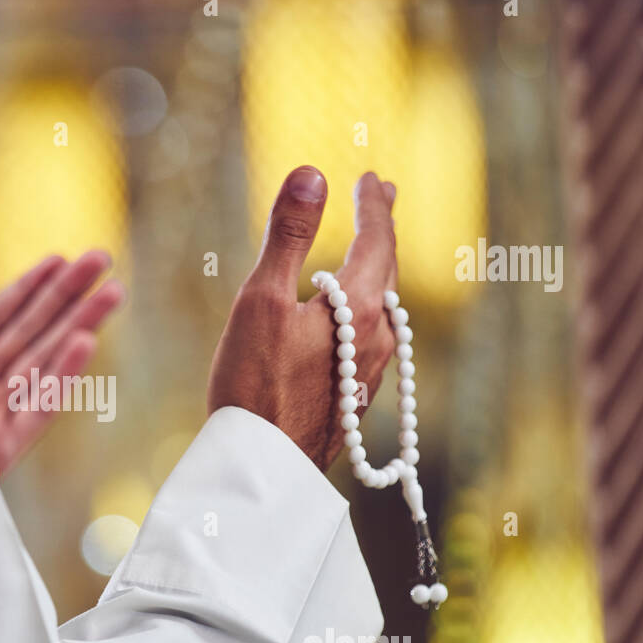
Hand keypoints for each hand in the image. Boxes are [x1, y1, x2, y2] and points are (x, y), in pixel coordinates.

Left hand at [0, 251, 123, 475]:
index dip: (26, 288)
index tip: (58, 258)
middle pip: (29, 334)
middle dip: (67, 295)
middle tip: (103, 257)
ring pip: (42, 362)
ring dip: (79, 324)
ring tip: (113, 291)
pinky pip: (36, 410)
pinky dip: (61, 377)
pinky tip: (86, 345)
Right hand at [207, 167, 398, 470]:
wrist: (263, 469)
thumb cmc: (254, 385)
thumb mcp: (260, 300)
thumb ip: (287, 236)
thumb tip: (311, 174)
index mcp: (362, 308)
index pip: (377, 239)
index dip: (373, 204)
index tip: (369, 177)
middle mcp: (380, 339)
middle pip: (388, 272)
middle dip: (382, 230)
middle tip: (381, 196)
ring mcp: (371, 372)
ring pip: (383, 308)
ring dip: (375, 270)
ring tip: (367, 252)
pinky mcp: (355, 398)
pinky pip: (371, 338)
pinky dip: (364, 309)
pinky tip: (349, 321)